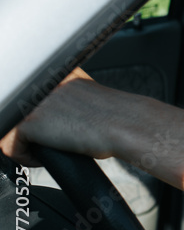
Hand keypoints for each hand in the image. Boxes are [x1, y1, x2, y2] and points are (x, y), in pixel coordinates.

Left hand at [0, 67, 116, 166]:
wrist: (125, 125)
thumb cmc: (117, 117)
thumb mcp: (86, 96)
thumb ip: (66, 98)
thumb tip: (56, 113)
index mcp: (57, 72)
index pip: (30, 95)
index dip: (36, 115)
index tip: (48, 127)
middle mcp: (41, 83)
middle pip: (17, 111)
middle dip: (29, 130)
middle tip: (48, 140)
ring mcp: (32, 102)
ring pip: (9, 129)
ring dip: (27, 143)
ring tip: (49, 148)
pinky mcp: (28, 124)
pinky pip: (11, 148)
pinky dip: (27, 157)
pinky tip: (49, 155)